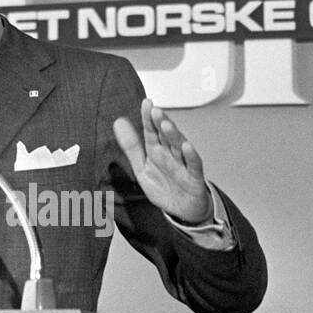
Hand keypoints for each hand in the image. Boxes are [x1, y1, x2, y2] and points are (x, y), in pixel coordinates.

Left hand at [113, 98, 211, 223]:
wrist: (183, 210)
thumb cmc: (165, 186)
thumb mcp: (142, 167)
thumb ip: (131, 146)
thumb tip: (118, 122)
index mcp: (156, 150)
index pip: (151, 131)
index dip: (148, 118)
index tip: (146, 103)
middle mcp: (170, 154)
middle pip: (165, 135)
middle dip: (160, 122)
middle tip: (154, 110)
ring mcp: (182, 164)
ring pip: (179, 147)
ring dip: (173, 135)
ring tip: (166, 125)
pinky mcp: (193, 177)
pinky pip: (193, 165)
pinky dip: (190, 156)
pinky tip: (186, 147)